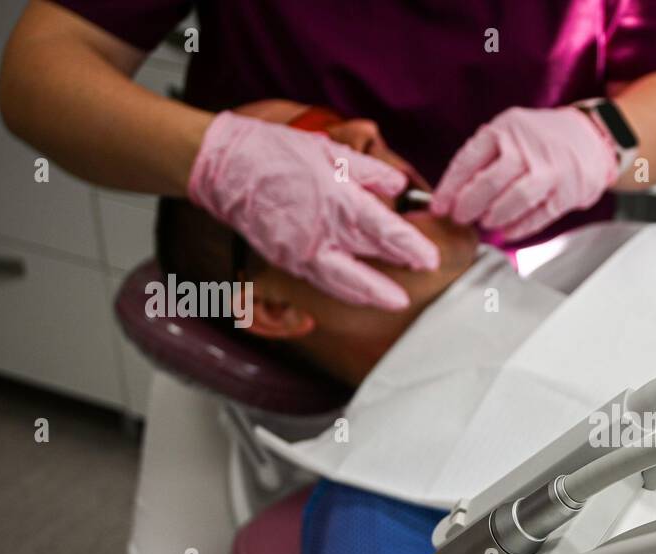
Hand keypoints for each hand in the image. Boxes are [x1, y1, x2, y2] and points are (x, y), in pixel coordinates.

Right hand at [188, 111, 439, 310]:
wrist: (225, 167)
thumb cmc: (277, 154)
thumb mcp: (328, 151)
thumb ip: (368, 172)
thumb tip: (399, 186)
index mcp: (335, 200)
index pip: (381, 229)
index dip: (409, 246)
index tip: (431, 258)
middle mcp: (319, 232)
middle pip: (366, 262)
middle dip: (394, 276)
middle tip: (419, 284)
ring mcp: (300, 251)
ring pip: (342, 282)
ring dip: (371, 294)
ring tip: (395, 301)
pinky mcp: (286, 261)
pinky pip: (321, 281)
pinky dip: (343, 291)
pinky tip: (360, 294)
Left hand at [430, 106, 618, 241]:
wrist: (592, 136)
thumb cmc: (541, 140)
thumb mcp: (510, 132)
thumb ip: (485, 158)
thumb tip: (452, 195)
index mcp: (505, 129)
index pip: (469, 159)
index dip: (450, 188)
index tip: (439, 208)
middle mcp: (528, 146)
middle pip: (491, 182)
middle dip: (470, 206)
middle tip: (461, 219)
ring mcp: (551, 169)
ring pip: (516, 199)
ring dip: (496, 217)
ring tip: (486, 224)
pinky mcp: (568, 191)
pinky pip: (540, 215)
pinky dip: (520, 228)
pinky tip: (508, 232)